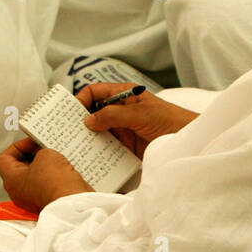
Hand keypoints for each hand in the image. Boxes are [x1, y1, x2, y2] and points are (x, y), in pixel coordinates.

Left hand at [0, 138, 91, 212]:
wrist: (71, 202)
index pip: (4, 158)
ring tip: (56, 158)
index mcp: (11, 180)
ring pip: (34, 176)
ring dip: (45, 166)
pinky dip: (53, 176)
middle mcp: (18, 192)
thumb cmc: (56, 185)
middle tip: (44, 148)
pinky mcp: (46, 201)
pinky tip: (63, 169)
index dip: (18, 146)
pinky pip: (46, 185)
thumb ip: (40, 150)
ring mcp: (32, 198)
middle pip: (20, 167)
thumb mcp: (46, 154)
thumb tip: (44, 153)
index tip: (31, 142)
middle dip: (33, 155)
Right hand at [76, 83, 198, 158]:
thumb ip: (114, 115)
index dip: (81, 99)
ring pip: (97, 132)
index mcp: (123, 95)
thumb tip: (88, 121)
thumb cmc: (170, 120)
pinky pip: (106, 148)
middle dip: (78, 121)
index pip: (95, 92)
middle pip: (92, 113)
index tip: (70, 113)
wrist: (188, 141)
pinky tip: (88, 160)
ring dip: (86, 139)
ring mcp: (122, 129)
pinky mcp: (125, 147)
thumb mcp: (140, 114)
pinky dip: (97, 153)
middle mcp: (120, 110)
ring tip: (70, 149)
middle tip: (63, 133)